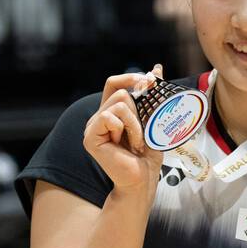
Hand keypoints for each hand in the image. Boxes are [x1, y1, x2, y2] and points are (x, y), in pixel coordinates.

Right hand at [83, 64, 166, 199]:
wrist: (143, 180)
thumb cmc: (148, 154)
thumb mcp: (154, 120)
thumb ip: (152, 96)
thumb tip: (157, 68)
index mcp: (111, 112)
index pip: (114, 83)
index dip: (130, 78)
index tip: (151, 81)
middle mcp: (99, 117)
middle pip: (120, 92)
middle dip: (140, 108)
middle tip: (145, 131)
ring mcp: (92, 126)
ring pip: (118, 102)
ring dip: (136, 122)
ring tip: (138, 141)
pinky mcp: (90, 137)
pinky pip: (110, 116)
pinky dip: (127, 128)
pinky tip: (129, 144)